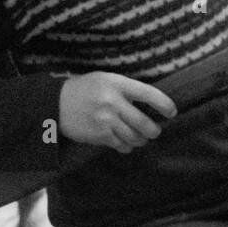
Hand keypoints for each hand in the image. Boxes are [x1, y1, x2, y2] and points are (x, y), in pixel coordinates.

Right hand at [59, 72, 176, 152]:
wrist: (55, 103)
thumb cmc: (85, 89)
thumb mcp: (106, 79)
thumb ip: (127, 89)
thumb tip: (151, 103)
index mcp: (117, 84)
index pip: (149, 94)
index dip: (164, 104)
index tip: (172, 112)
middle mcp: (113, 102)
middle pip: (144, 123)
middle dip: (154, 131)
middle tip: (155, 132)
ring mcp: (105, 120)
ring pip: (135, 137)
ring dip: (141, 140)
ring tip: (141, 138)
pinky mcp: (98, 135)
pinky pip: (121, 145)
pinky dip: (127, 147)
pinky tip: (126, 144)